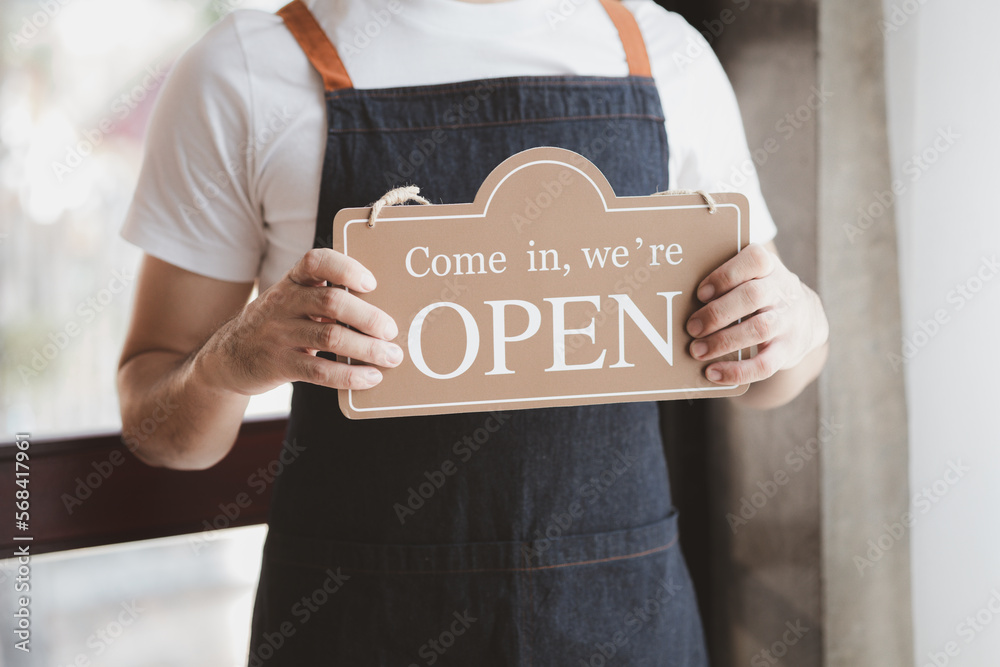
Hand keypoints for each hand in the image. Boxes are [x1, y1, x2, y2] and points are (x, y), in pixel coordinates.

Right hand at [206, 248, 401, 394]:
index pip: (316, 262)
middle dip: (367, 317)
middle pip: (331, 303)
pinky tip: (370, 377)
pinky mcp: (279, 364)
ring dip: (367, 348)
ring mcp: (279, 334)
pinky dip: (349, 375)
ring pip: (330, 338)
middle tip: (391, 330)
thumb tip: (381, 310)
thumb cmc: (278, 325)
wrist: (228, 357)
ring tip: (391, 357)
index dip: (345, 269)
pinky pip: (319, 371)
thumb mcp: (292, 302)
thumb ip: (325, 299)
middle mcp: (284, 303)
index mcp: (293, 282)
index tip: (370, 283)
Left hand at [686, 243, 828, 385]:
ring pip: (759, 329)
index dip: (726, 276)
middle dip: (717, 313)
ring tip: (696, 350)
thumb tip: (678, 298)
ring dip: (723, 341)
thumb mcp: (753, 277)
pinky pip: (765, 364)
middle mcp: (782, 291)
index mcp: (769, 267)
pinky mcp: (788, 350)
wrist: (808, 319)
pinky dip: (737, 371)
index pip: (754, 260)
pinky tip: (713, 373)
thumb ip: (725, 282)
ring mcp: (788, 321)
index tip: (700, 293)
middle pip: (752, 296)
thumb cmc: (762, 295)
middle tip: (691, 327)